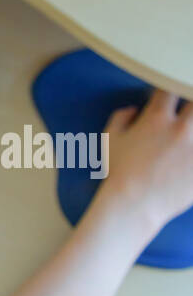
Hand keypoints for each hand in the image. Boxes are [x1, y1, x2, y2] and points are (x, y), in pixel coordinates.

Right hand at [99, 91, 192, 232]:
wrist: (133, 206)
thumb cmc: (119, 173)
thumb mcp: (110, 140)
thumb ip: (121, 118)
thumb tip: (132, 110)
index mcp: (156, 118)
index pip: (170, 90)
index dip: (170, 90)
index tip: (169, 98)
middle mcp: (180, 129)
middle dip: (191, 103)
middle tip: (186, 115)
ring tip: (190, 134)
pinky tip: (191, 157)